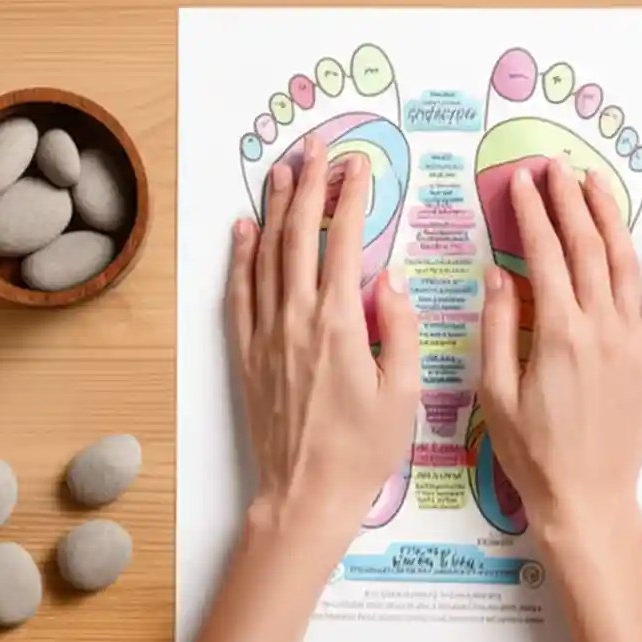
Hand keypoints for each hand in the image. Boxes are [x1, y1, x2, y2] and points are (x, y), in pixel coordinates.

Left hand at [226, 135, 419, 532]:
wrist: (305, 495)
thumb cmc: (362, 450)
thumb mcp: (403, 392)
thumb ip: (400, 328)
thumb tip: (391, 278)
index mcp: (340, 323)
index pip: (345, 242)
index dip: (352, 197)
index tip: (360, 164)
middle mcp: (296, 318)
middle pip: (299, 234)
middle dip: (310, 184)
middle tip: (317, 146)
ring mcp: (266, 334)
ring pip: (265, 255)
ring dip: (274, 208)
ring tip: (282, 170)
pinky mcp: (246, 355)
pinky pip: (238, 294)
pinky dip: (239, 257)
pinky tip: (242, 230)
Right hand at [478, 157, 641, 533]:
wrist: (587, 497)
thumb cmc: (534, 453)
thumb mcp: (497, 392)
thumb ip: (498, 328)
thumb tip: (497, 273)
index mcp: (558, 333)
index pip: (542, 254)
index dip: (530, 212)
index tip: (520, 182)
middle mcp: (602, 327)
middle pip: (586, 246)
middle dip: (567, 200)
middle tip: (553, 167)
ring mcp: (634, 339)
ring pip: (626, 261)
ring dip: (610, 216)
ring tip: (594, 181)